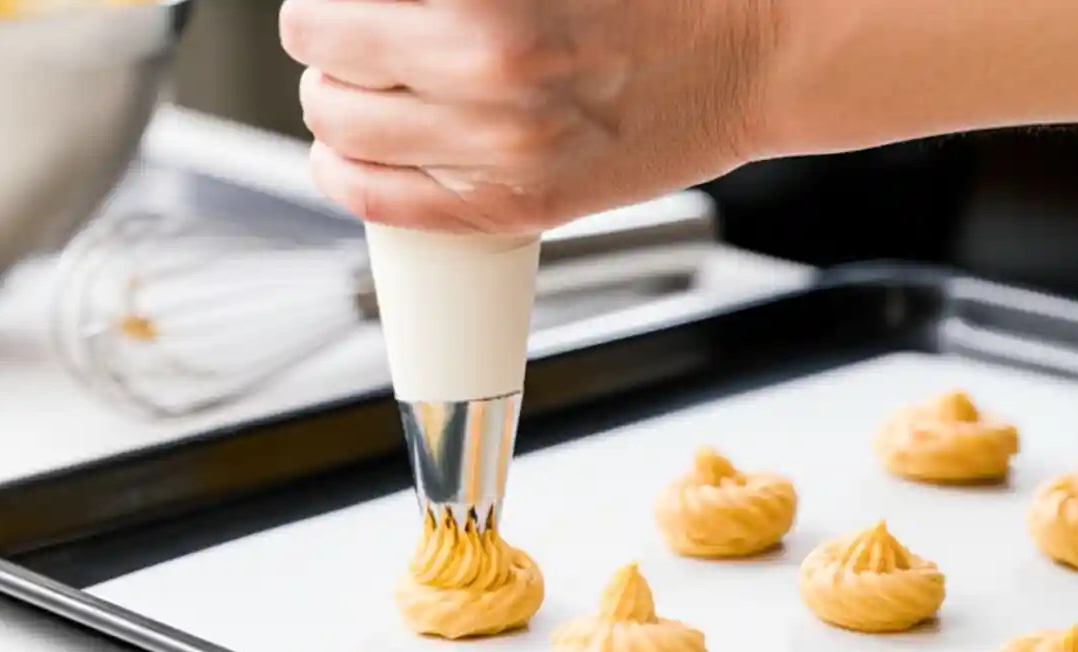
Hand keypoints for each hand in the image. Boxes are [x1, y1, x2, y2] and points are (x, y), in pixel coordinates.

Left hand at [280, 0, 773, 232]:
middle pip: (322, 59)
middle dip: (328, 40)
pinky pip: (381, 201)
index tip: (348, 4)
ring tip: (361, 89)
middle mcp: (489, 71)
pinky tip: (354, 153)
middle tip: (351, 31)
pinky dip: (347, 175)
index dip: (331, 1)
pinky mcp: (519, 205)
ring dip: (335, 106)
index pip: (331, 6)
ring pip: (340, 133)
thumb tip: (375, 3)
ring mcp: (503, 150)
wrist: (755, 51)